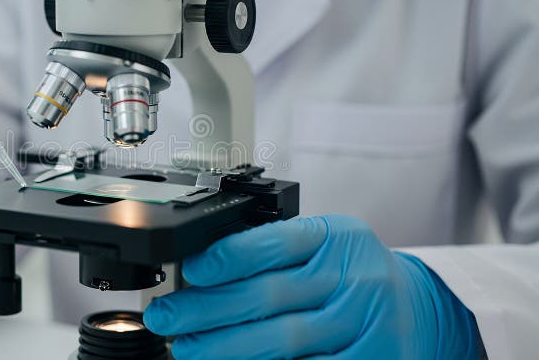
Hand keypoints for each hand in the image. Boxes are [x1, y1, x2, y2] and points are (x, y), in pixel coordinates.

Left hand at [144, 215, 480, 358]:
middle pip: (269, 295)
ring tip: (187, 349)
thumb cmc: (354, 273)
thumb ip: (277, 252)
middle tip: (167, 317)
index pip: (274, 242)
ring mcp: (362, 323)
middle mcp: (353, 277)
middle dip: (208, 308)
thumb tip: (202, 271)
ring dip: (226, 347)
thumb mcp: (325, 245)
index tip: (189, 269)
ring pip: (284, 340)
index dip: (226, 257)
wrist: (418, 308)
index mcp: (336, 237)